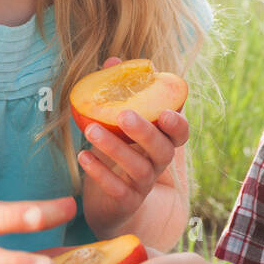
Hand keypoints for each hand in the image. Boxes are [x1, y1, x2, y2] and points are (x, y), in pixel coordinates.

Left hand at [80, 56, 189, 236]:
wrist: (110, 202)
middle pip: (162, 150)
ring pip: (138, 168)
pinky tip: (83, 155)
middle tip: (123, 115)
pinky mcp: (126, 202)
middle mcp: (158, 164)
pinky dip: (100, 172)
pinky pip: (117, 189)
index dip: (178, 124)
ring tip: (91, 131)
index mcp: (162, 142)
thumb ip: (119, 92)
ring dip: (115, 148)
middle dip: (145, 132)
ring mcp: (144, 185)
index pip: (180, 134)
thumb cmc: (119, 152)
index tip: (165, 112)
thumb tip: (113, 61)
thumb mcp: (118, 123)